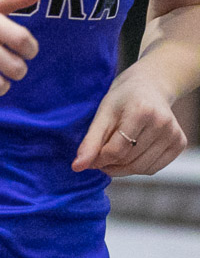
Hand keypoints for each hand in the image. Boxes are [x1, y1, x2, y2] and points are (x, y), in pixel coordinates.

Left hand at [73, 71, 187, 176]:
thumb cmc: (122, 100)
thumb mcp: (102, 115)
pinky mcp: (180, 143)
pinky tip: (129, 155)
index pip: (117, 149)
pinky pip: (153, 168)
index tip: (88, 160)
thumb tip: (77, 167)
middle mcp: (163, 123)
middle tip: (99, 159)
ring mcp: (174, 134)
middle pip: (129, 160)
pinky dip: (137, 168)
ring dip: (122, 169)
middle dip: (109, 164)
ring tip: (112, 157)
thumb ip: (90, 141)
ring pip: (142, 168)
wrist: (149, 87)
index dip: (99, 159)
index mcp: (142, 111)